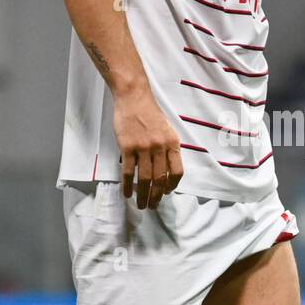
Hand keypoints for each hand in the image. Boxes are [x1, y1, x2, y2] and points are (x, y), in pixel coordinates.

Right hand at [113, 90, 183, 208]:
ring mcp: (143, 147)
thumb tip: (166, 170)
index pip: (177, 171)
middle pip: (160, 179)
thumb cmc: (150, 113)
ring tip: (141, 205)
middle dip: (157, 196)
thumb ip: (168, 148)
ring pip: (144, 179)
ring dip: (143, 195)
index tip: (166, 193)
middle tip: (152, 206)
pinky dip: (127, 185)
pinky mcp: (127, 147)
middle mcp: (160, 147)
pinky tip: (127, 193)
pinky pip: (128, 171)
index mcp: (172, 143)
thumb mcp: (167, 130)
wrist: (134, 97)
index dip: (172, 186)